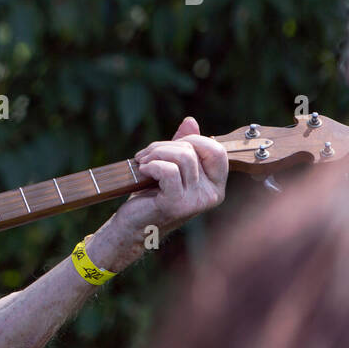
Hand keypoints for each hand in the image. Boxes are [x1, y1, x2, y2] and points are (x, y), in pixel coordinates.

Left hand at [116, 115, 228, 239]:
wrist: (132, 226)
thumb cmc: (151, 196)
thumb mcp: (170, 167)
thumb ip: (183, 146)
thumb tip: (191, 121)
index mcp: (216, 185)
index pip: (216, 150)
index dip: (192, 140)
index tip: (168, 146)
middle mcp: (212, 194)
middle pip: (194, 150)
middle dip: (165, 145)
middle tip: (145, 155)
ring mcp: (196, 201)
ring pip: (182, 157)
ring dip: (155, 153)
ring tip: (141, 162)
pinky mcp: (176, 204)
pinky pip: (168, 170)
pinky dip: (151, 165)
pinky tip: (142, 171)